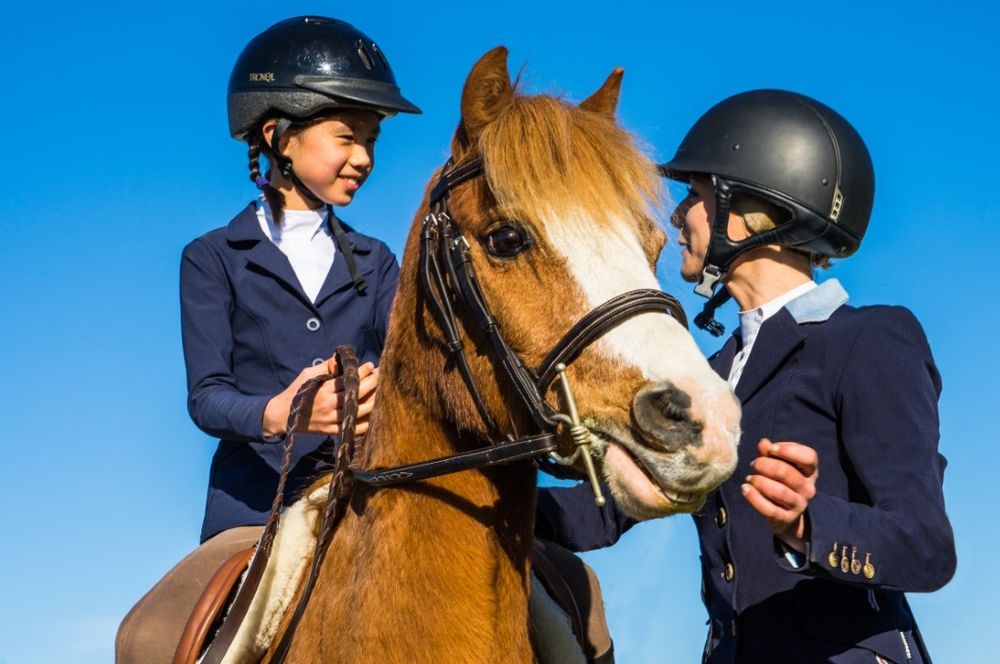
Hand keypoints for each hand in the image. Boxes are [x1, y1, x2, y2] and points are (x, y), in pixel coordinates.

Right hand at [263, 358, 379, 437]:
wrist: (283, 415)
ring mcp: (332, 420)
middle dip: (373, 382)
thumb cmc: (297, 391)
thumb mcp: (307, 375)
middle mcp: (330, 406)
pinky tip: (374, 412)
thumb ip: (325, 367)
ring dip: (374, 400)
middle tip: (380, 374)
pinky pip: (355, 429)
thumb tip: (340, 358)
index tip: (371, 365)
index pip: (349, 379)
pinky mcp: (333, 431)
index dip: (362, 371)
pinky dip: (367, 422)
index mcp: (324, 390)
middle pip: (358, 394)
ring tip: (381, 391)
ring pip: (361, 411)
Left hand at [741, 438, 817, 552]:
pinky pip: (769, 510)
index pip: (809, 457)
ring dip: (759, 481)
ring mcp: (799, 505)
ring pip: (779, 491)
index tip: (771, 449)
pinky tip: (745, 488)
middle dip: (765, 465)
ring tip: (749, 478)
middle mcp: (808, 488)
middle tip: (754, 464)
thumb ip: (770, 452)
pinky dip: (754, 498)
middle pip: (787, 473)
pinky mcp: (786, 519)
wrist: (785, 515)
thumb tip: (764, 443)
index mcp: (810, 471)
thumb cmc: (780, 481)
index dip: (789, 450)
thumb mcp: (777, 464)